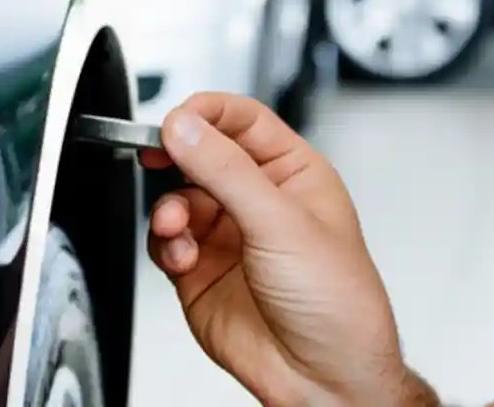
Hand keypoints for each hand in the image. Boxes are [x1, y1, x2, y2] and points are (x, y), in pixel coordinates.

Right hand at [143, 92, 417, 406]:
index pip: (242, 120)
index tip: (176, 119)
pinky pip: (165, 241)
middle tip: (155, 153)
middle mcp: (258, 200)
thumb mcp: (282, 223)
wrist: (324, 379)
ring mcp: (228, 236)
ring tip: (175, 226)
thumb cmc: (338, 304)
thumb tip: (184, 128)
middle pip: (202, 154)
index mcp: (293, 174)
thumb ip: (226, 170)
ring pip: (176, 198)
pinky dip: (165, 245)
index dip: (207, 113)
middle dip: (177, 157)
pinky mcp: (200, 271)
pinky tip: (182, 257)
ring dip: (168, 209)